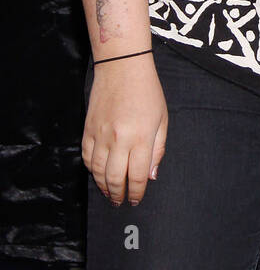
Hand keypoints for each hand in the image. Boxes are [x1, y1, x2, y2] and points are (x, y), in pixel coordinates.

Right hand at [82, 55, 167, 205]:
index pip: (138, 176)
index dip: (137, 193)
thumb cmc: (147, 92)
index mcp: (141, 138)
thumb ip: (158, 149)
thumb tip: (151, 176)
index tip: (136, 200)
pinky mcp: (88, 130)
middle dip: (118, 195)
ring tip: (109, 193)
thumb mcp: (162, 119)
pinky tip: (98, 175)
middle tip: (120, 202)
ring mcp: (100, 136)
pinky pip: (87, 157)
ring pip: (98, 172)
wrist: (122, 68)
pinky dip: (92, 170)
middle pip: (115, 179)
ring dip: (103, 186)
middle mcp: (119, 140)